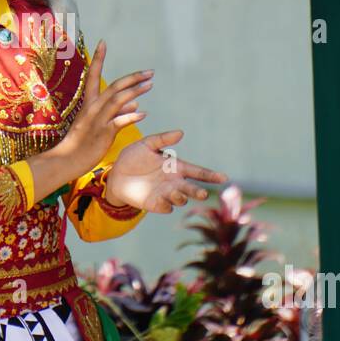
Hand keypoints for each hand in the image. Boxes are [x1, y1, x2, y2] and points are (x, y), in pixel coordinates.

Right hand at [56, 39, 152, 175]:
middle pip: (114, 86)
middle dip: (132, 78)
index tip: (103, 42)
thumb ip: (118, 112)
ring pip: (117, 100)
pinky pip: (118, 122)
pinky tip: (143, 114)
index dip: (98, 59)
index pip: (93, 75)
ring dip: (135, 91)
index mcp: (89, 103)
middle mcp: (92, 107)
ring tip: (150, 85)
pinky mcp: (103, 133)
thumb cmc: (82, 142)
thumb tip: (135, 104)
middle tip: (149, 72)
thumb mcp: (98, 124)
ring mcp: (97, 120)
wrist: (68, 159)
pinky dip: (131, 116)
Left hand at [104, 130, 227, 213]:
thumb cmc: (133, 157)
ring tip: (177, 192)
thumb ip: (162, 139)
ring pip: (181, 199)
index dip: (210, 175)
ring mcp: (165, 194)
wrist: (115, 174)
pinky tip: (163, 201)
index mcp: (175, 167)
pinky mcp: (155, 204)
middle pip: (192, 188)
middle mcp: (174, 182)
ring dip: (181, 197)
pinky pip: (166, 207)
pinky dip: (167, 205)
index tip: (224, 178)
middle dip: (198, 191)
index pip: (197, 171)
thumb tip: (181, 133)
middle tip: (203, 193)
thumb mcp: (146, 144)